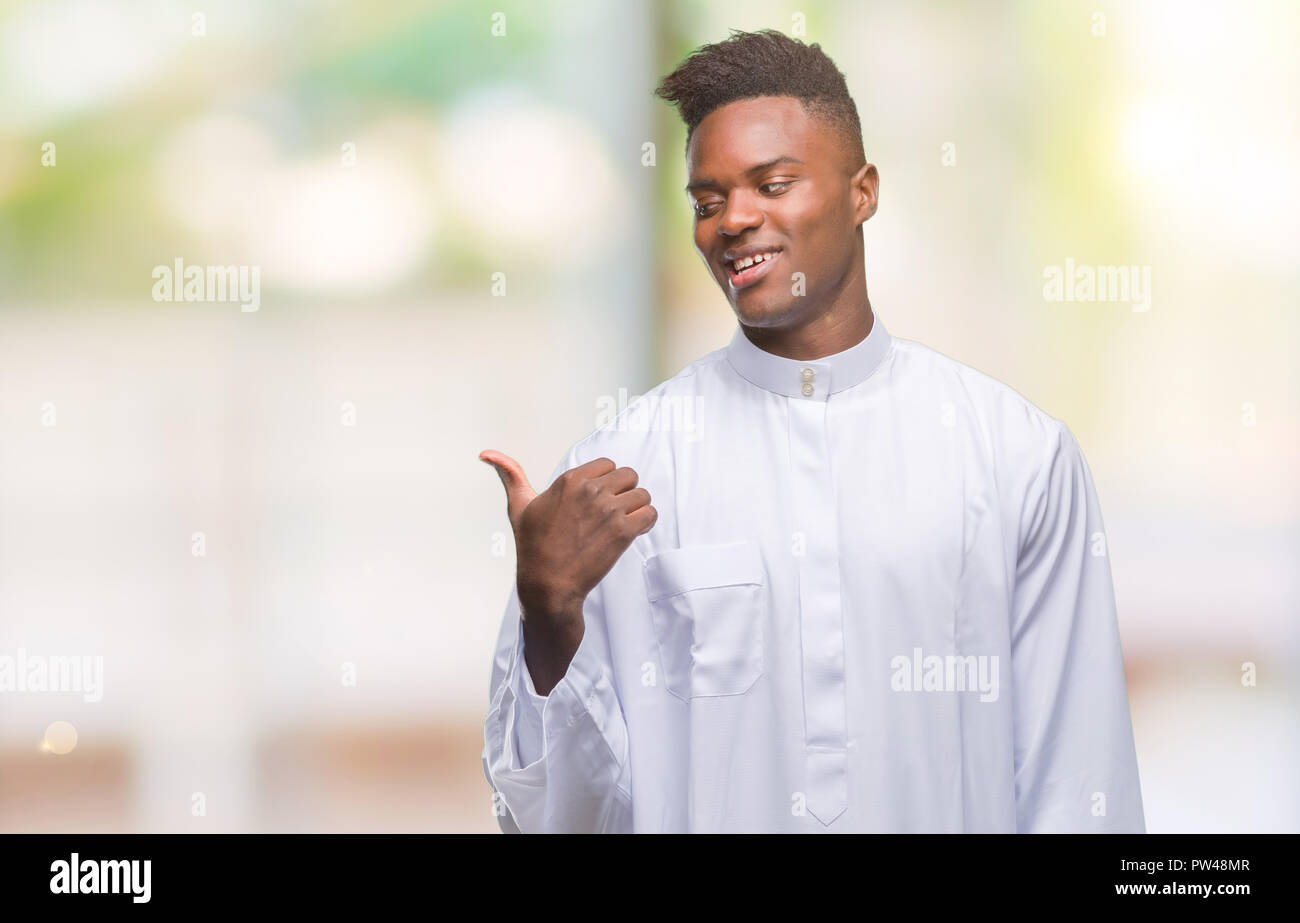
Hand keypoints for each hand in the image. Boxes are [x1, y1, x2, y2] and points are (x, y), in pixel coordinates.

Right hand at [480, 449, 655, 691]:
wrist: (547, 585)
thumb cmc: (532, 546)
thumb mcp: (519, 506)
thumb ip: (510, 475)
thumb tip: (487, 454)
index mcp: (570, 480)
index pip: (608, 464)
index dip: (607, 482)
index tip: (598, 500)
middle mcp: (590, 490)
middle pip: (629, 476)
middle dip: (624, 493)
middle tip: (612, 514)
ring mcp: (608, 510)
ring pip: (643, 494)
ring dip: (637, 509)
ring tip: (622, 525)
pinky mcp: (623, 531)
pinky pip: (650, 514)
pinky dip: (646, 523)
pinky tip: (631, 534)